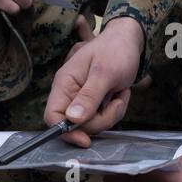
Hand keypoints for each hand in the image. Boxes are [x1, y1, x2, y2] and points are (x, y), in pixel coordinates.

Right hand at [44, 17, 143, 146]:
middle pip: (76, 126)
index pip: (52, 116)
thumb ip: (89, 96)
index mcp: (64, 83)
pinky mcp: (94, 103)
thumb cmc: (115, 51)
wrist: (128, 41)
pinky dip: (115, 110)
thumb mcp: (104, 73)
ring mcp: (82, 99)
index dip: (65, 132)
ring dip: (111, 114)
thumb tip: (72, 119)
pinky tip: (120, 94)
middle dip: (101, 119)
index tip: (86, 140)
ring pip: (92, 124)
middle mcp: (69, 93)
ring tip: (120, 93)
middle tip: (117, 101)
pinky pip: (102, 119)